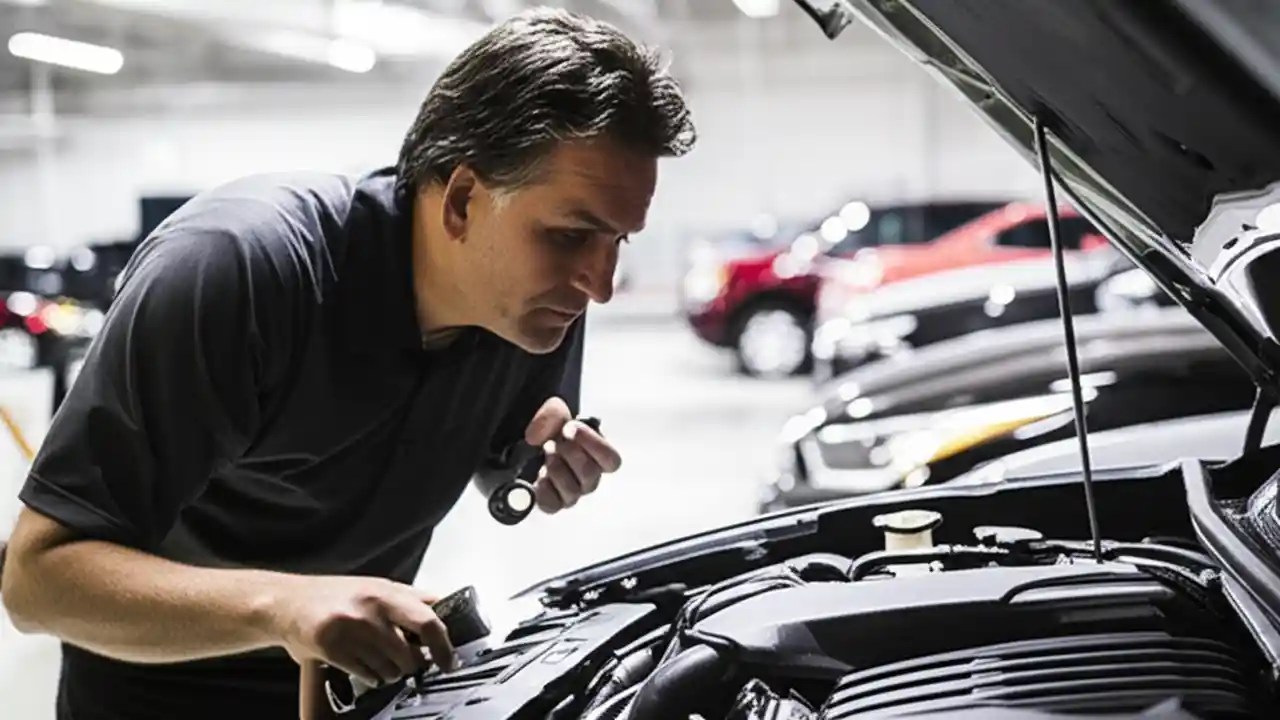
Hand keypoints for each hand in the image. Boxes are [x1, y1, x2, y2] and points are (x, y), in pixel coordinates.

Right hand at [264, 575, 455, 689]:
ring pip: (391, 669)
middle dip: (415, 664)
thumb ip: (408, 601)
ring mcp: (351, 630)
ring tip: (381, 659)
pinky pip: (369, 675)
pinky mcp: (333, 650)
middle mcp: (371, 609)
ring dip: (392, 672)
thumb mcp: (375, 588)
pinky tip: (364, 664)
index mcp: (386, 592)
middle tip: (412, 663)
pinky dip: (373, 676)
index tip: (449, 659)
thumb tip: (443, 615)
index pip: (429, 620)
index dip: (444, 644)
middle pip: (411, 652)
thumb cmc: (334, 595)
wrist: (287, 603)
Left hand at [524, 397, 621, 513]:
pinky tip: (538, 474)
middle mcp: (589, 478)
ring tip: (545, 453)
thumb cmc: (551, 428)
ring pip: (572, 490)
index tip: (571, 428)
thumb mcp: (554, 411)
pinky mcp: (552, 503)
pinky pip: (552, 504)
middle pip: (590, 474)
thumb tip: (537, 436)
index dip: (593, 444)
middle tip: (554, 440)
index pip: (611, 461)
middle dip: (569, 453)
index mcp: (599, 456)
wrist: (526, 444)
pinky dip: (543, 488)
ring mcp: (572, 493)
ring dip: (555, 468)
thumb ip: (552, 414)